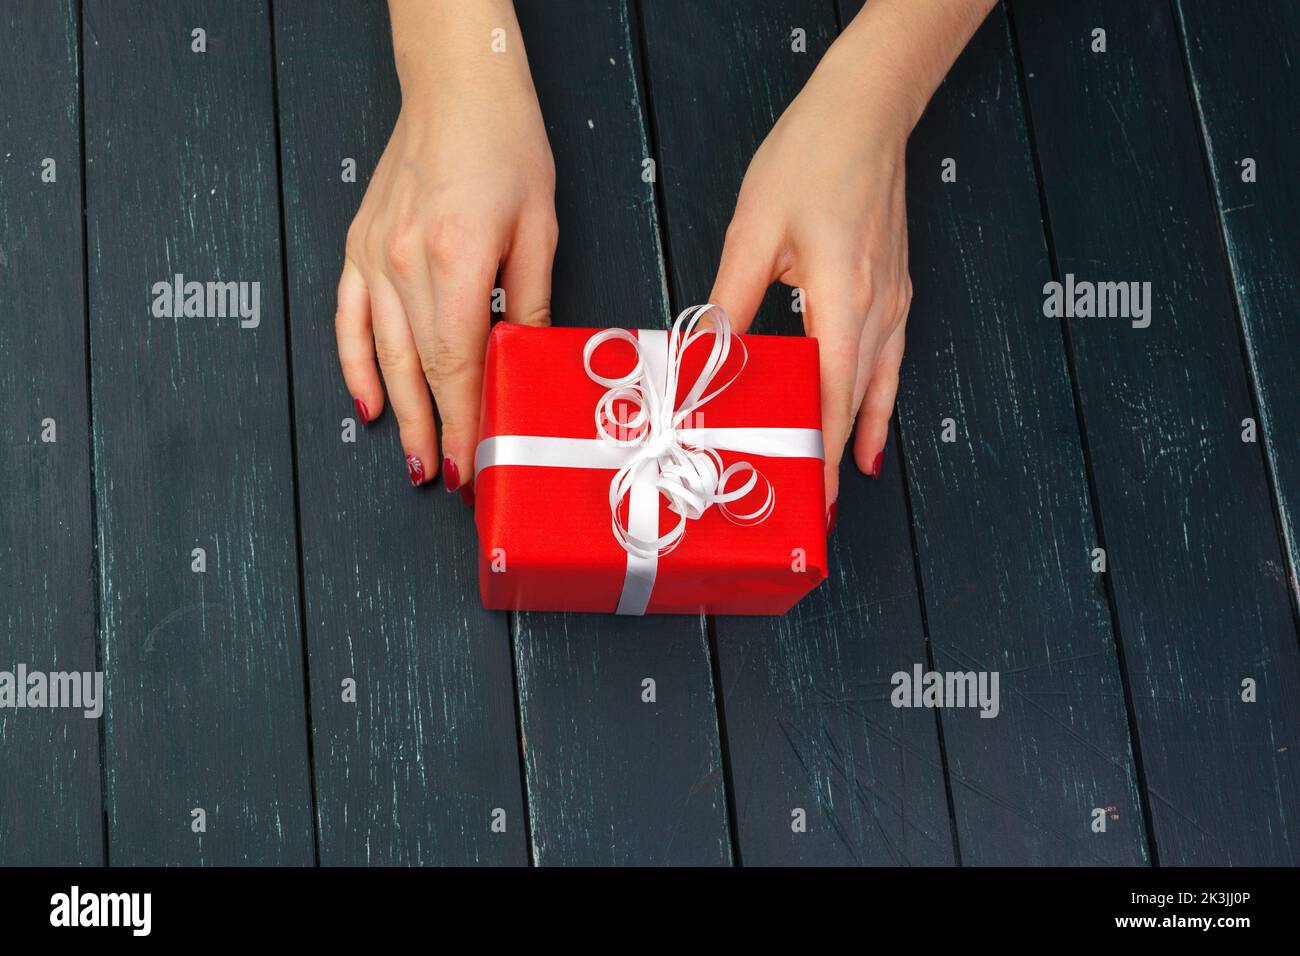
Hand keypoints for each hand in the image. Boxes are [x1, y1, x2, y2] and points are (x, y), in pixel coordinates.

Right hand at [337, 0, 555, 493]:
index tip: (473, 461)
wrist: (457, 88)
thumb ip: (528, 303)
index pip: (458, 364)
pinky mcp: (358, 246)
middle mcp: (404, 263)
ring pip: (382, 355)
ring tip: (416, 459)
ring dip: (400, 413)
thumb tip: (524, 363)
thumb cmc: (505, 146)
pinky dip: (354, 366)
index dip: (465, 421)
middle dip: (436, 430)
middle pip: (418, 369)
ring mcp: (373, 256)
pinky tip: (368, 405)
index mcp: (456, 260)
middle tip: (448, 477)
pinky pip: (347, 319)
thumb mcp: (538, 230)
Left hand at [710, 0, 994, 522]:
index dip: (819, 453)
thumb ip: (731, 301)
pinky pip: (888, 361)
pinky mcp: (892, 289)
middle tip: (817, 513)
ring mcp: (893, 301)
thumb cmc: (811, 160)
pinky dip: (877, 400)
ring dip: (858, 436)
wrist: (866, 113)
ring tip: (841, 486)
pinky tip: (867, 425)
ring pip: (879, 387)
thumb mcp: (754, 231)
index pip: (831, 397)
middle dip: (835, 461)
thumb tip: (708, 354)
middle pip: (858, 404)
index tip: (812, 498)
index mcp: (843, 301)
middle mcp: (877, 310)